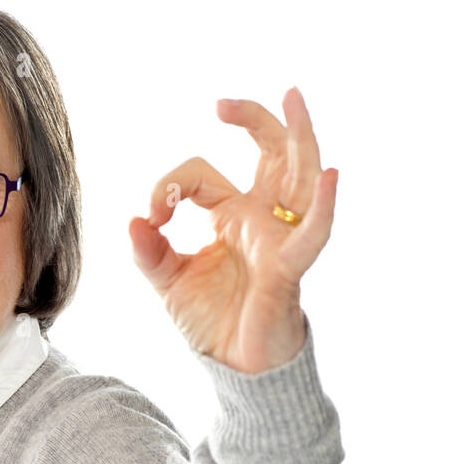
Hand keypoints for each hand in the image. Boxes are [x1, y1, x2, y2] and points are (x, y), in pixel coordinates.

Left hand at [128, 86, 337, 373]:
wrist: (233, 366)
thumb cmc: (212, 320)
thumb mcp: (168, 282)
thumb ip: (149, 252)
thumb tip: (132, 221)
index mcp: (231, 214)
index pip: (201, 174)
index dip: (169, 187)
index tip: (150, 215)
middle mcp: (261, 217)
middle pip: (271, 152)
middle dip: (254, 120)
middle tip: (222, 104)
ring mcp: (279, 239)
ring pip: (300, 175)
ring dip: (300, 136)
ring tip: (294, 97)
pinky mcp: (289, 268)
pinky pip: (312, 234)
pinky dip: (322, 207)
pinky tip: (330, 177)